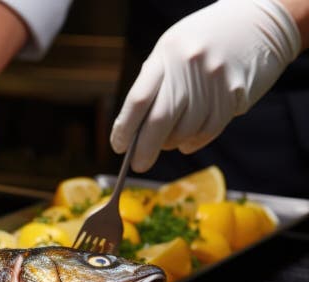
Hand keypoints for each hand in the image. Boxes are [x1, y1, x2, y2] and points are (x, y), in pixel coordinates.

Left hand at [111, 0, 300, 171]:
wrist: (258, 22)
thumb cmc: (203, 40)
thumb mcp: (171, 50)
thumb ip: (154, 84)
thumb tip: (134, 130)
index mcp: (167, 53)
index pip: (138, 100)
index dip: (124, 129)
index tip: (118, 146)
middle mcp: (190, 68)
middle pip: (159, 121)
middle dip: (144, 149)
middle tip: (139, 165)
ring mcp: (215, 82)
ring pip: (185, 130)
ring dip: (171, 143)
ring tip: (167, 142)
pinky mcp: (236, 95)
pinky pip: (208, 131)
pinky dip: (193, 142)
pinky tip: (186, 143)